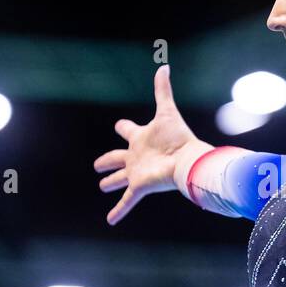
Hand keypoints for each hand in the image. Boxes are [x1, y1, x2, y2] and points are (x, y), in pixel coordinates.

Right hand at [93, 64, 198, 224]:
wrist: (187, 160)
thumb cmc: (178, 137)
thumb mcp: (166, 111)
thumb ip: (163, 90)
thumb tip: (164, 65)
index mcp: (142, 138)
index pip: (129, 131)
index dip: (124, 127)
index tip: (119, 125)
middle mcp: (138, 156)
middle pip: (119, 158)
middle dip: (109, 161)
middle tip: (98, 165)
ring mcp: (137, 173)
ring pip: (120, 179)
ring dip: (112, 183)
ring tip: (103, 186)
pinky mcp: (140, 186)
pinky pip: (127, 201)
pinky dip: (119, 211)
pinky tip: (110, 221)